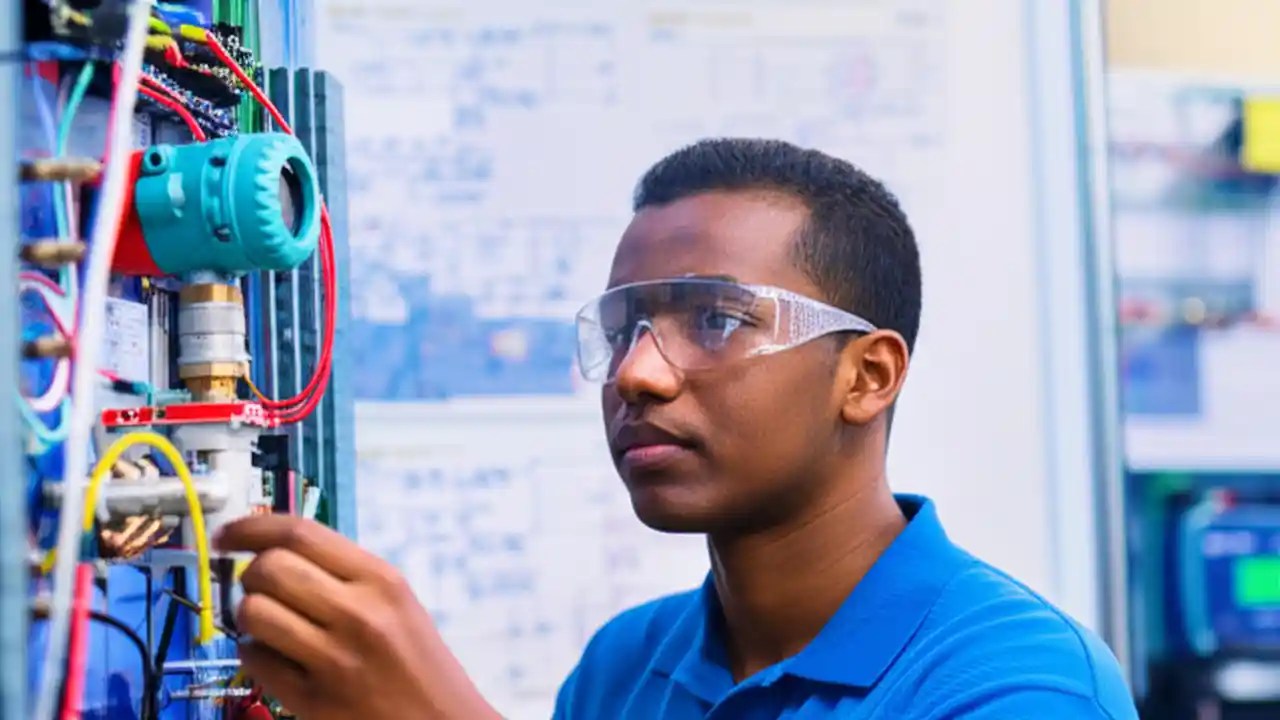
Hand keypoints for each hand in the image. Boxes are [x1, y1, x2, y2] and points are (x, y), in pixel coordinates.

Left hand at [214, 515, 500, 719]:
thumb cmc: (419, 662)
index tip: (230, 535)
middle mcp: (358, 613)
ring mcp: (333, 658)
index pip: (300, 533)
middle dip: (250, 574)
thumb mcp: (397, 602)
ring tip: (268, 624)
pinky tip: (276, 657)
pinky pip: (254, 660)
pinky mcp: (313, 700)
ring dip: (248, 615)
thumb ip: (346, 574)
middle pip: (269, 568)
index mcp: (381, 580)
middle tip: (258, 587)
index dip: (252, 528)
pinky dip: (254, 654)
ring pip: (253, 611)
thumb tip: (278, 551)